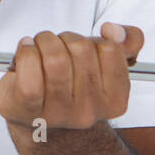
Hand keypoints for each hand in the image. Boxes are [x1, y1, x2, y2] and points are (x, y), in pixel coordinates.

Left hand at [0, 22, 144, 129]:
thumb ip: (129, 42)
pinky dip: (25, 51)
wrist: (38, 124)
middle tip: (56, 48)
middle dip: (65, 37)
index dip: (92, 40)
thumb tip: (113, 30)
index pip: (110, 49)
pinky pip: (31, 65)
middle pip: (81, 48)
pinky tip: (25, 52)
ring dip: (44, 41)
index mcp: (113, 101)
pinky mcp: (28, 106)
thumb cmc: (70, 89)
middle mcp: (88, 111)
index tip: (80, 50)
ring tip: (39, 49)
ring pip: (56, 55)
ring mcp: (58, 112)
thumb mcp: (106, 65)